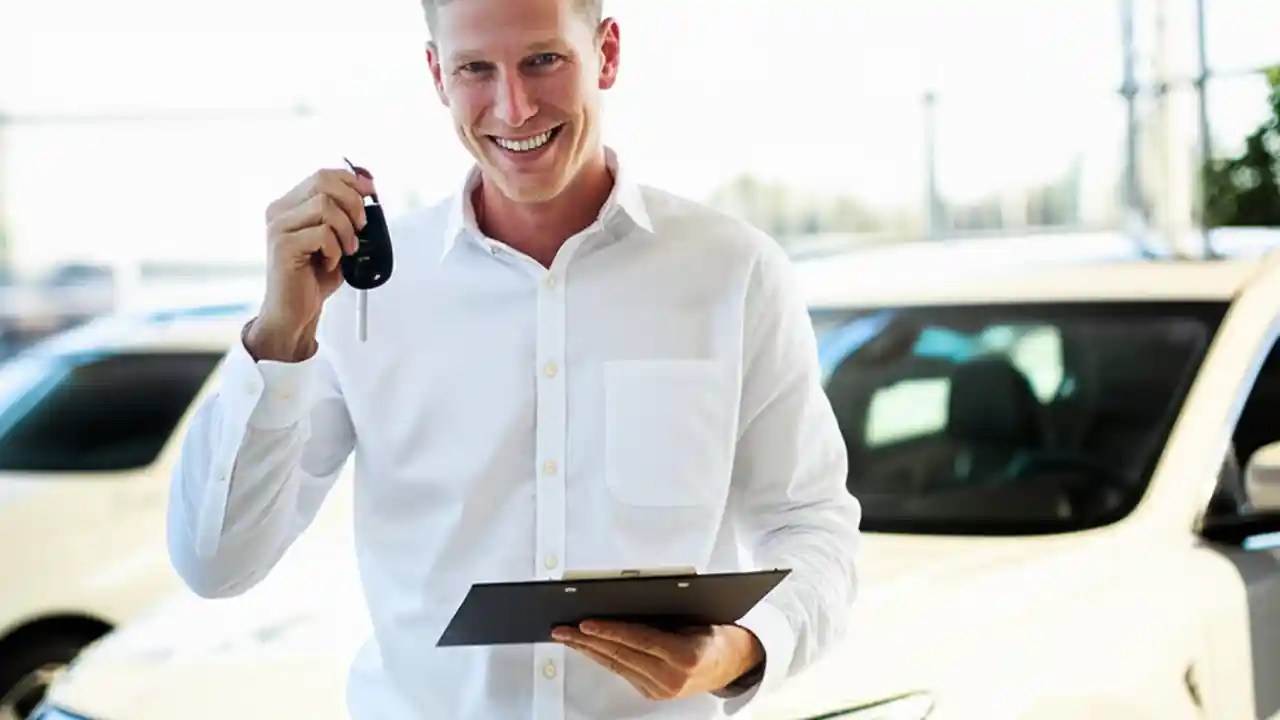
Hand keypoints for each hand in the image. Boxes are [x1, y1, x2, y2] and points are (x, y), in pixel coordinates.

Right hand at [250, 168, 375, 360]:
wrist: (296, 311)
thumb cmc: (314, 277)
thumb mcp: (337, 239)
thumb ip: (346, 214)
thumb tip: (367, 188)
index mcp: (291, 205)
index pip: (323, 175)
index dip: (351, 180)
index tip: (370, 193)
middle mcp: (280, 211)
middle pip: (324, 183)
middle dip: (352, 204)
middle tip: (359, 229)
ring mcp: (278, 227)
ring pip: (325, 206)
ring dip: (345, 231)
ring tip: (344, 251)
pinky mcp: (282, 245)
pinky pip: (322, 234)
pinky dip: (335, 250)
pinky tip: (329, 263)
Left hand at [552, 620, 763, 700]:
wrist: (735, 663)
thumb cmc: (717, 635)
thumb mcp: (695, 618)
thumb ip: (662, 616)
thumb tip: (622, 605)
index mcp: (684, 656)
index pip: (637, 640)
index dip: (608, 631)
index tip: (585, 623)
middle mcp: (671, 678)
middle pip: (620, 655)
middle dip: (587, 641)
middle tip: (562, 629)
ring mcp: (662, 690)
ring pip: (616, 666)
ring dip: (589, 651)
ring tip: (567, 637)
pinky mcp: (655, 694)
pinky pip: (623, 672)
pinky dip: (605, 659)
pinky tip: (590, 649)